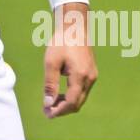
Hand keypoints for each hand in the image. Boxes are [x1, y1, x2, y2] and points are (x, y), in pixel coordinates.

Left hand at [42, 2, 97, 118]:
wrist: (75, 26)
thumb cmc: (61, 41)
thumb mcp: (51, 62)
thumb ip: (50, 84)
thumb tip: (48, 103)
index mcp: (80, 76)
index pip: (71, 102)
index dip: (59, 110)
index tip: (46, 113)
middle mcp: (90, 78)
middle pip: (77, 103)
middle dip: (62, 110)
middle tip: (46, 111)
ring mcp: (92, 76)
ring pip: (80, 98)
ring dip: (67, 104)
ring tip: (50, 103)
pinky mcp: (91, 73)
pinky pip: (82, 91)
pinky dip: (72, 96)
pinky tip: (60, 94)